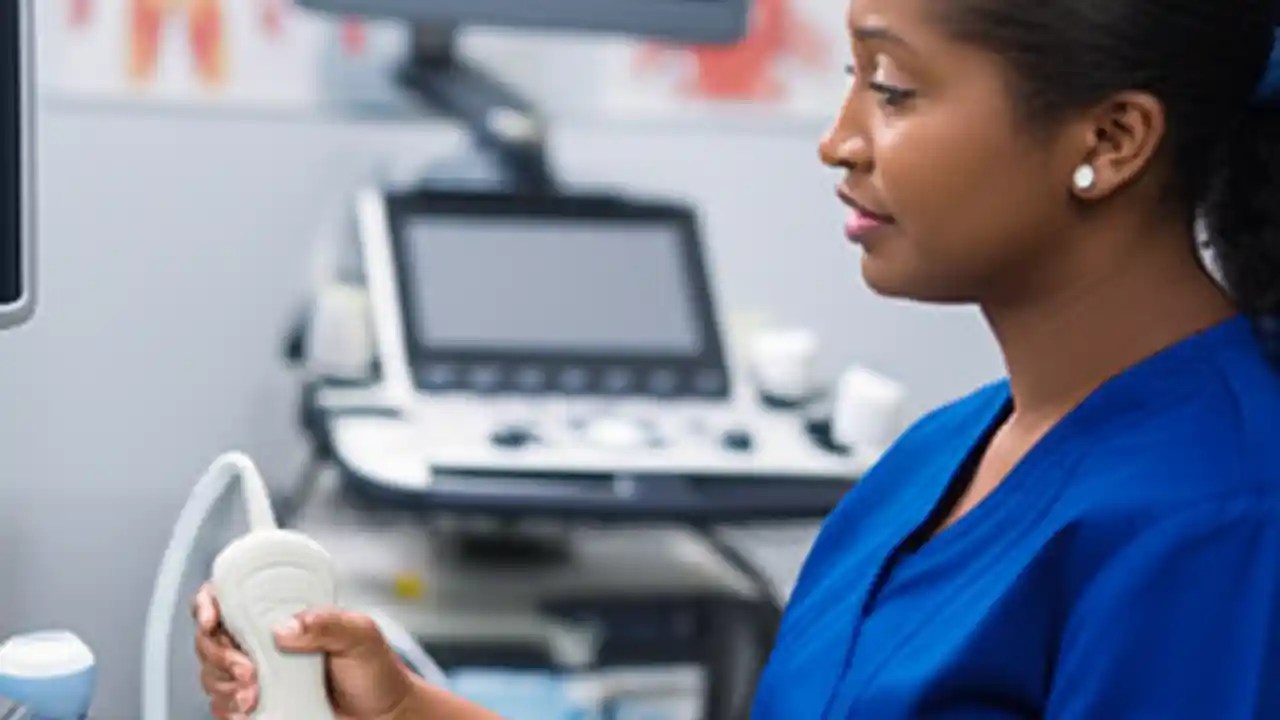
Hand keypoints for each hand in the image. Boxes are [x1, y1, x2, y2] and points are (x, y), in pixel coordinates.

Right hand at [192, 583, 415, 719]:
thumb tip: (285, 627)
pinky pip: (222, 703)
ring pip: (211, 672)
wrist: (380, 716)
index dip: (209, 602)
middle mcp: (263, 638)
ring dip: (224, 686)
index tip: (213, 620)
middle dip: (220, 655)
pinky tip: (248, 712)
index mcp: (283, 610)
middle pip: (211, 637)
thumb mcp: (360, 636)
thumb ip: (329, 623)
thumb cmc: (375, 670)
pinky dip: (228, 708)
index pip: (231, 595)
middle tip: (249, 673)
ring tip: (254, 698)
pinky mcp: (256, 701)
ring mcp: (257, 670)